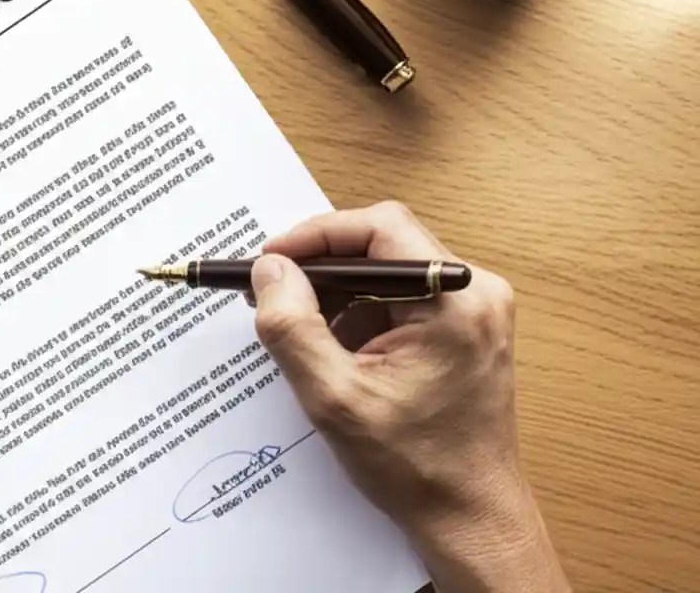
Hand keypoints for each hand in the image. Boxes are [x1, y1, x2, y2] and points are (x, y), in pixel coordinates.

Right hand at [252, 202, 567, 592]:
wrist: (470, 516)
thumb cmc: (416, 467)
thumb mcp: (334, 397)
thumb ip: (294, 327)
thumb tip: (268, 270)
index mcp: (455, 302)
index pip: (379, 227)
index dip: (316, 235)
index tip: (270, 261)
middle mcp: (476, 292)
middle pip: (383, 243)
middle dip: (321, 266)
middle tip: (273, 292)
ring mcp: (476, 310)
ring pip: (388, 271)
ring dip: (339, 293)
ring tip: (302, 332)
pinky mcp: (466, 329)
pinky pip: (402, 297)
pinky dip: (361, 314)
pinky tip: (336, 351)